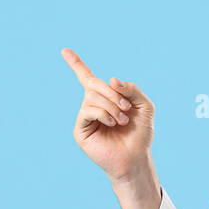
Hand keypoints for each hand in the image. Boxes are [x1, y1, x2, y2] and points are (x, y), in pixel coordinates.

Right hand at [62, 47, 155, 181]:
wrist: (136, 157)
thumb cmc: (140, 133)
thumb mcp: (144, 106)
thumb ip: (132, 89)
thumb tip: (111, 80)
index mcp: (105, 98)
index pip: (86, 77)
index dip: (76, 64)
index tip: (65, 50)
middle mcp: (92, 105)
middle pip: (94, 84)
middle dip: (112, 92)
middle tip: (127, 107)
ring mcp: (85, 117)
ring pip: (92, 97)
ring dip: (111, 106)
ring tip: (122, 120)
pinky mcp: (81, 130)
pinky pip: (87, 111)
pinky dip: (103, 114)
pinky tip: (112, 123)